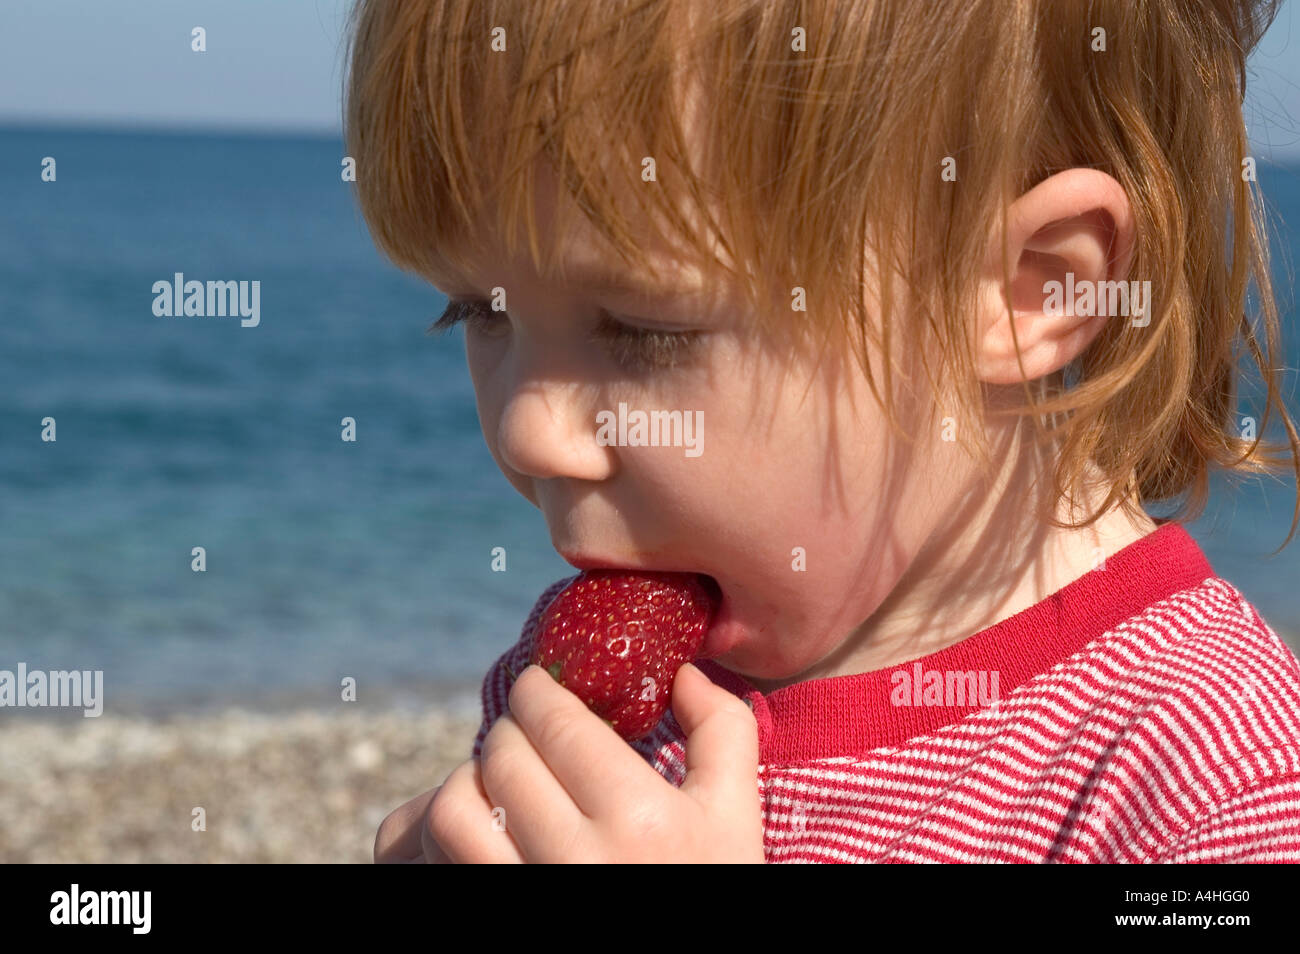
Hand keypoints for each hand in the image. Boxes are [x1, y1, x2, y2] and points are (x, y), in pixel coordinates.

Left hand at [374, 661, 763, 862]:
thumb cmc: (709, 887)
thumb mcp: (734, 819)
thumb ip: (722, 733)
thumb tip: (685, 673)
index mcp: (640, 819)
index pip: (557, 723)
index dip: (537, 691)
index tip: (538, 685)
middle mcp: (575, 859)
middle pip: (504, 756)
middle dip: (511, 730)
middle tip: (527, 731)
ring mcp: (527, 895)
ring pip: (453, 808)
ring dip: (470, 781)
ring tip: (500, 781)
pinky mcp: (496, 917)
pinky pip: (435, 862)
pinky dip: (446, 834)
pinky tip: (484, 830)